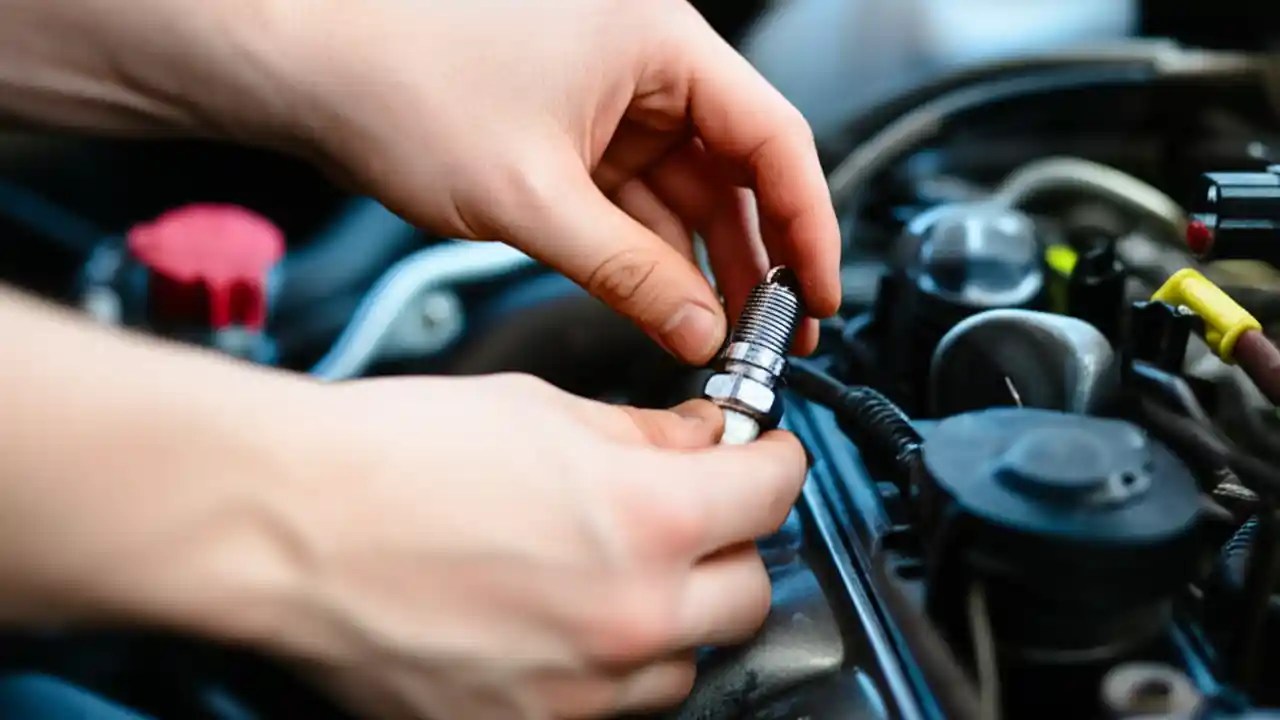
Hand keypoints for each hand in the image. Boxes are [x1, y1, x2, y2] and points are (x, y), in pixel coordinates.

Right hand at [227, 375, 805, 718]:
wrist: (281, 524)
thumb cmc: (391, 455)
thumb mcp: (540, 411)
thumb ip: (644, 435)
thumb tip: (700, 441)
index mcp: (646, 519)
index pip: (775, 492)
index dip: (770, 461)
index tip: (756, 457)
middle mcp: (628, 618)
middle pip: (749, 592)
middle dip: (729, 545)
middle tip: (688, 514)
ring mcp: (579, 690)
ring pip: (684, 662)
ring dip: (671, 616)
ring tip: (609, 571)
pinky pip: (607, 706)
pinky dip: (603, 665)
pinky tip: (555, 618)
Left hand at [264, 0, 840, 361]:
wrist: (302, 64)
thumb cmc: (398, 83)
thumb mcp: (532, 198)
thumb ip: (629, 273)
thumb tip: (697, 329)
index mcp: (658, 41)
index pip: (773, 136)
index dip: (808, 223)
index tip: (820, 294)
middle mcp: (645, 61)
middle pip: (737, 168)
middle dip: (757, 256)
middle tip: (777, 334)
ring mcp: (609, 98)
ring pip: (687, 191)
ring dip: (704, 264)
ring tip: (726, 336)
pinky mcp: (573, 131)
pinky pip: (636, 199)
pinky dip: (652, 253)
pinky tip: (668, 306)